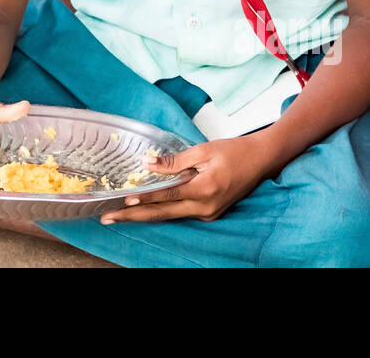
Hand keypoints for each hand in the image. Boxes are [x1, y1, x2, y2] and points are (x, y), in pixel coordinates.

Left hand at [99, 130, 276, 224]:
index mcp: (204, 189)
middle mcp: (205, 207)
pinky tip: (144, 209)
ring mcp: (208, 213)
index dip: (144, 198)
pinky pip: (181, 212)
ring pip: (170, 215)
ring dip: (144, 215)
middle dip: (133, 217)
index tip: (123, 201)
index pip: (167, 196)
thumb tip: (148, 164)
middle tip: (108, 218)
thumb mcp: (203, 150)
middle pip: (163, 213)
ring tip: (120, 215)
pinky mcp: (209, 213)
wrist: (261, 160)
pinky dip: (161, 210)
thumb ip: (174, 161)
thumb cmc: (235, 151)